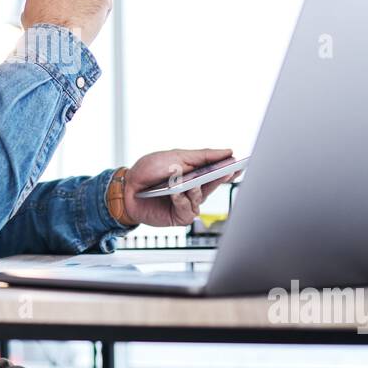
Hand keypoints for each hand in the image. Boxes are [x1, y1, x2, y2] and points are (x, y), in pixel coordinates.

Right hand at [20, 0, 111, 46]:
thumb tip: (44, 6)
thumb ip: (40, 1)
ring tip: (82, 21)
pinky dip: (101, 8)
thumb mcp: (29, 11)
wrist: (56, 38)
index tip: (60, 8)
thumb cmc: (39, 31)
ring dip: (88, 0)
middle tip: (73, 14)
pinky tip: (91, 21)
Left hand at [120, 147, 239, 227]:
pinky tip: (175, 194)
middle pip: (214, 184)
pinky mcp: (179, 216)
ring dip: (194, 189)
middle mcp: (194, 189)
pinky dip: (182, 200)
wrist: (127, 187)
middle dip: (220, 178)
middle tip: (227, 172)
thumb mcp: (177, 156)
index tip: (239, 163)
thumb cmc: (149, 171)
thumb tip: (226, 151)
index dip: (230, 168)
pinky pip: (188, 210)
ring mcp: (187, 203)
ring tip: (187, 182)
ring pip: (201, 198)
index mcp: (195, 173)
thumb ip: (202, 155)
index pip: (217, 171)